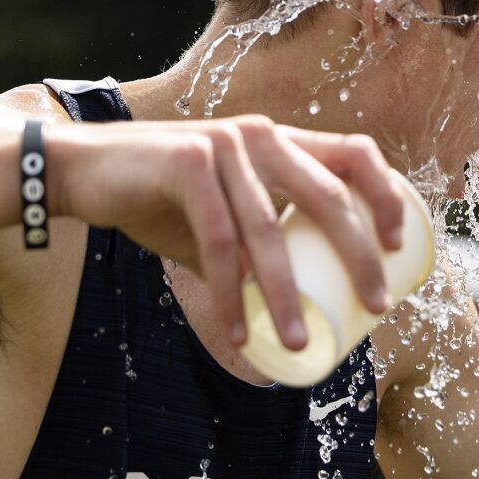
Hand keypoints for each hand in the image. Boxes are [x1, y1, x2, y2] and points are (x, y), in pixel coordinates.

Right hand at [47, 114, 407, 348]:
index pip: (354, 153)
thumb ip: (254, 246)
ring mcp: (223, 144)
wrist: (82, 173)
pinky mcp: (185, 162)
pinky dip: (230, 291)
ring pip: (271, 229)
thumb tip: (292, 308)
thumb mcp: (219, 218)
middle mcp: (259, 136)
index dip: (387, 196)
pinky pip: (218, 240)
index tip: (397, 249)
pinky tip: (237, 330)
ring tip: (301, 342)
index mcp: (278, 143)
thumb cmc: (158, 199)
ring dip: (289, 295)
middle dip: (359, 257)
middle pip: (329, 195)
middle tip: (374, 308)